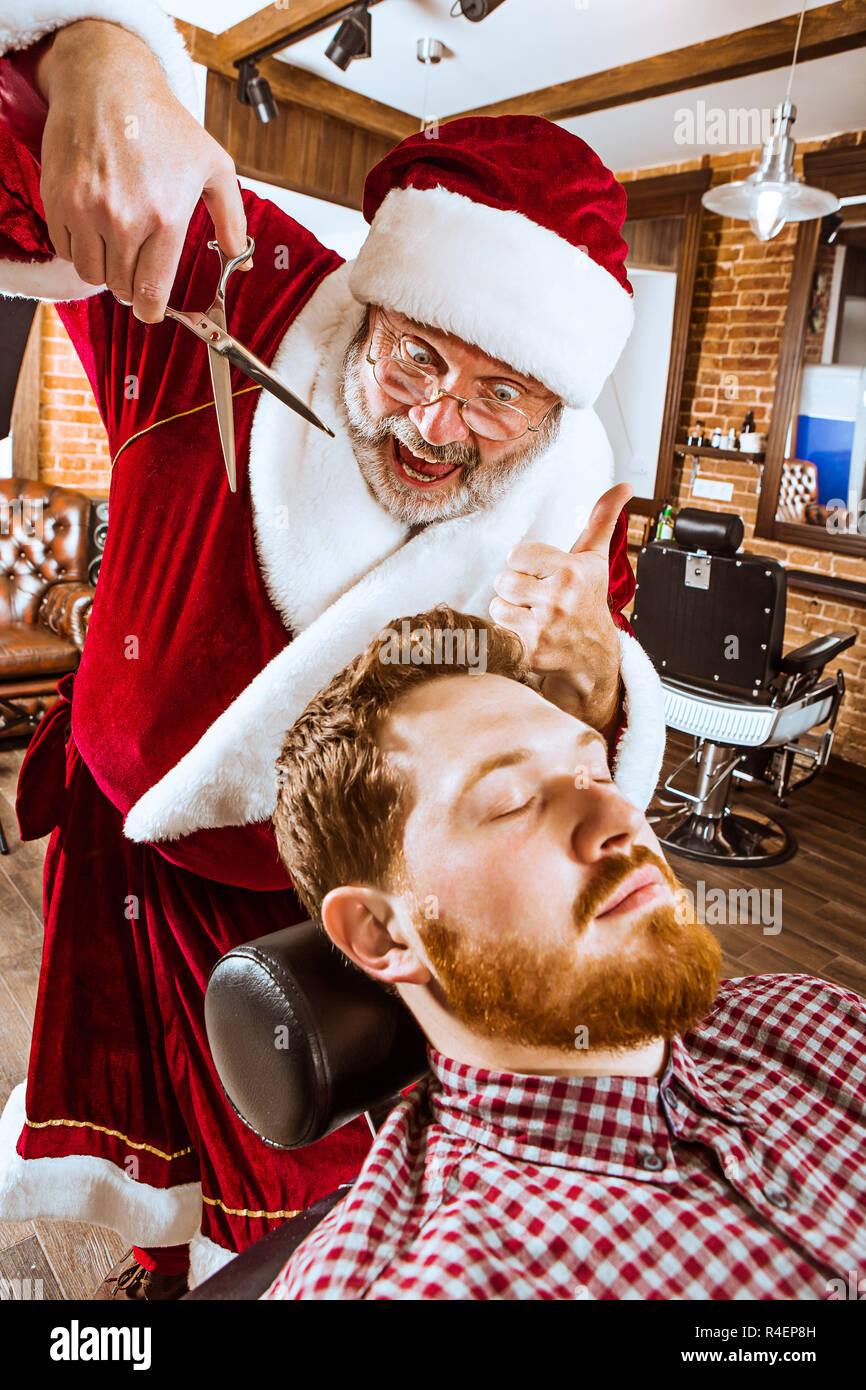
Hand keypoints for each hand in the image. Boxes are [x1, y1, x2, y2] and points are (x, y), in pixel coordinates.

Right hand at [35, 21, 247, 321]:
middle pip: (121, 287)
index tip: (153, 310)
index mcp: (165, 217)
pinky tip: (95, 225)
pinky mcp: (58, 201)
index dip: (152, 310)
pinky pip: (66, 248)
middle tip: (137, 267)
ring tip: (117, 244)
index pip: (151, 291)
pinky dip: (80, 246)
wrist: (108, 82)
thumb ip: (231, 218)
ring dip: (105, 268)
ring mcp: (85, 211)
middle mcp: (123, 220)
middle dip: (131, 286)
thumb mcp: (213, 166)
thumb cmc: (162, 121)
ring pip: (91, 273)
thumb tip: (240, 260)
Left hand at [489, 483, 632, 733]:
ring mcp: (544, 628)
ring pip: (497, 606)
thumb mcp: (595, 559)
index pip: (516, 554)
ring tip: (532, 616)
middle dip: (515, 589)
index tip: (540, 574)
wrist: (594, 654)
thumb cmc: (588, 599)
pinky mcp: (530, 651)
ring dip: (510, 611)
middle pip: (503, 580)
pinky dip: (508, 633)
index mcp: (571, 571)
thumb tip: (624, 486)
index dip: (524, 564)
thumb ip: (602, 519)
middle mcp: (559, 599)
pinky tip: (529, 634)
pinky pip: (497, 631)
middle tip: (536, 598)